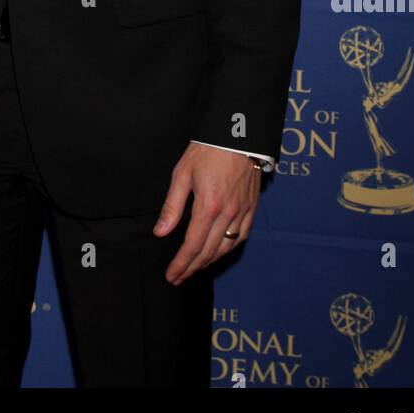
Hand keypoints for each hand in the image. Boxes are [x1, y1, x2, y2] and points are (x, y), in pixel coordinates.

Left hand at [153, 143, 260, 284]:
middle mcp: (228, 214)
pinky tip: (219, 253)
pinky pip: (242, 237)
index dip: (181, 264)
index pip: (192, 245)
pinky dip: (229, 250)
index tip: (171, 276)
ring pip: (226, 248)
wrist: (238, 134)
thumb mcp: (182, 174)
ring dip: (209, 262)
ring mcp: (242, 212)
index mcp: (208, 206)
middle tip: (178, 278)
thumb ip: (172, 206)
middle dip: (192, 268)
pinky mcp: (252, 208)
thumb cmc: (207, 150)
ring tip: (195, 268)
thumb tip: (160, 232)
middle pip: (209, 252)